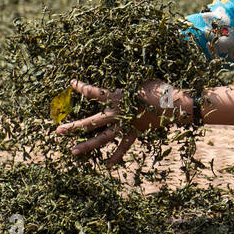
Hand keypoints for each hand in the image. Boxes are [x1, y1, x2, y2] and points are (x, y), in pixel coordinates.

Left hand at [53, 79, 183, 165]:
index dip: (81, 87)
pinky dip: (116, 155)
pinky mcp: (135, 131)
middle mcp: (117, 113)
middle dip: (74, 126)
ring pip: (103, 137)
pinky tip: (107, 165)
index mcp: (117, 97)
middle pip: (91, 121)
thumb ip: (125, 78)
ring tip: (72, 152)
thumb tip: (116, 68)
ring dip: (87, 145)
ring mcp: (126, 125)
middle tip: (58, 130)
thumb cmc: (158, 86)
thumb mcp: (139, 77)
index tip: (71, 83)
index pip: (93, 92)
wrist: (175, 104)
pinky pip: (123, 145)